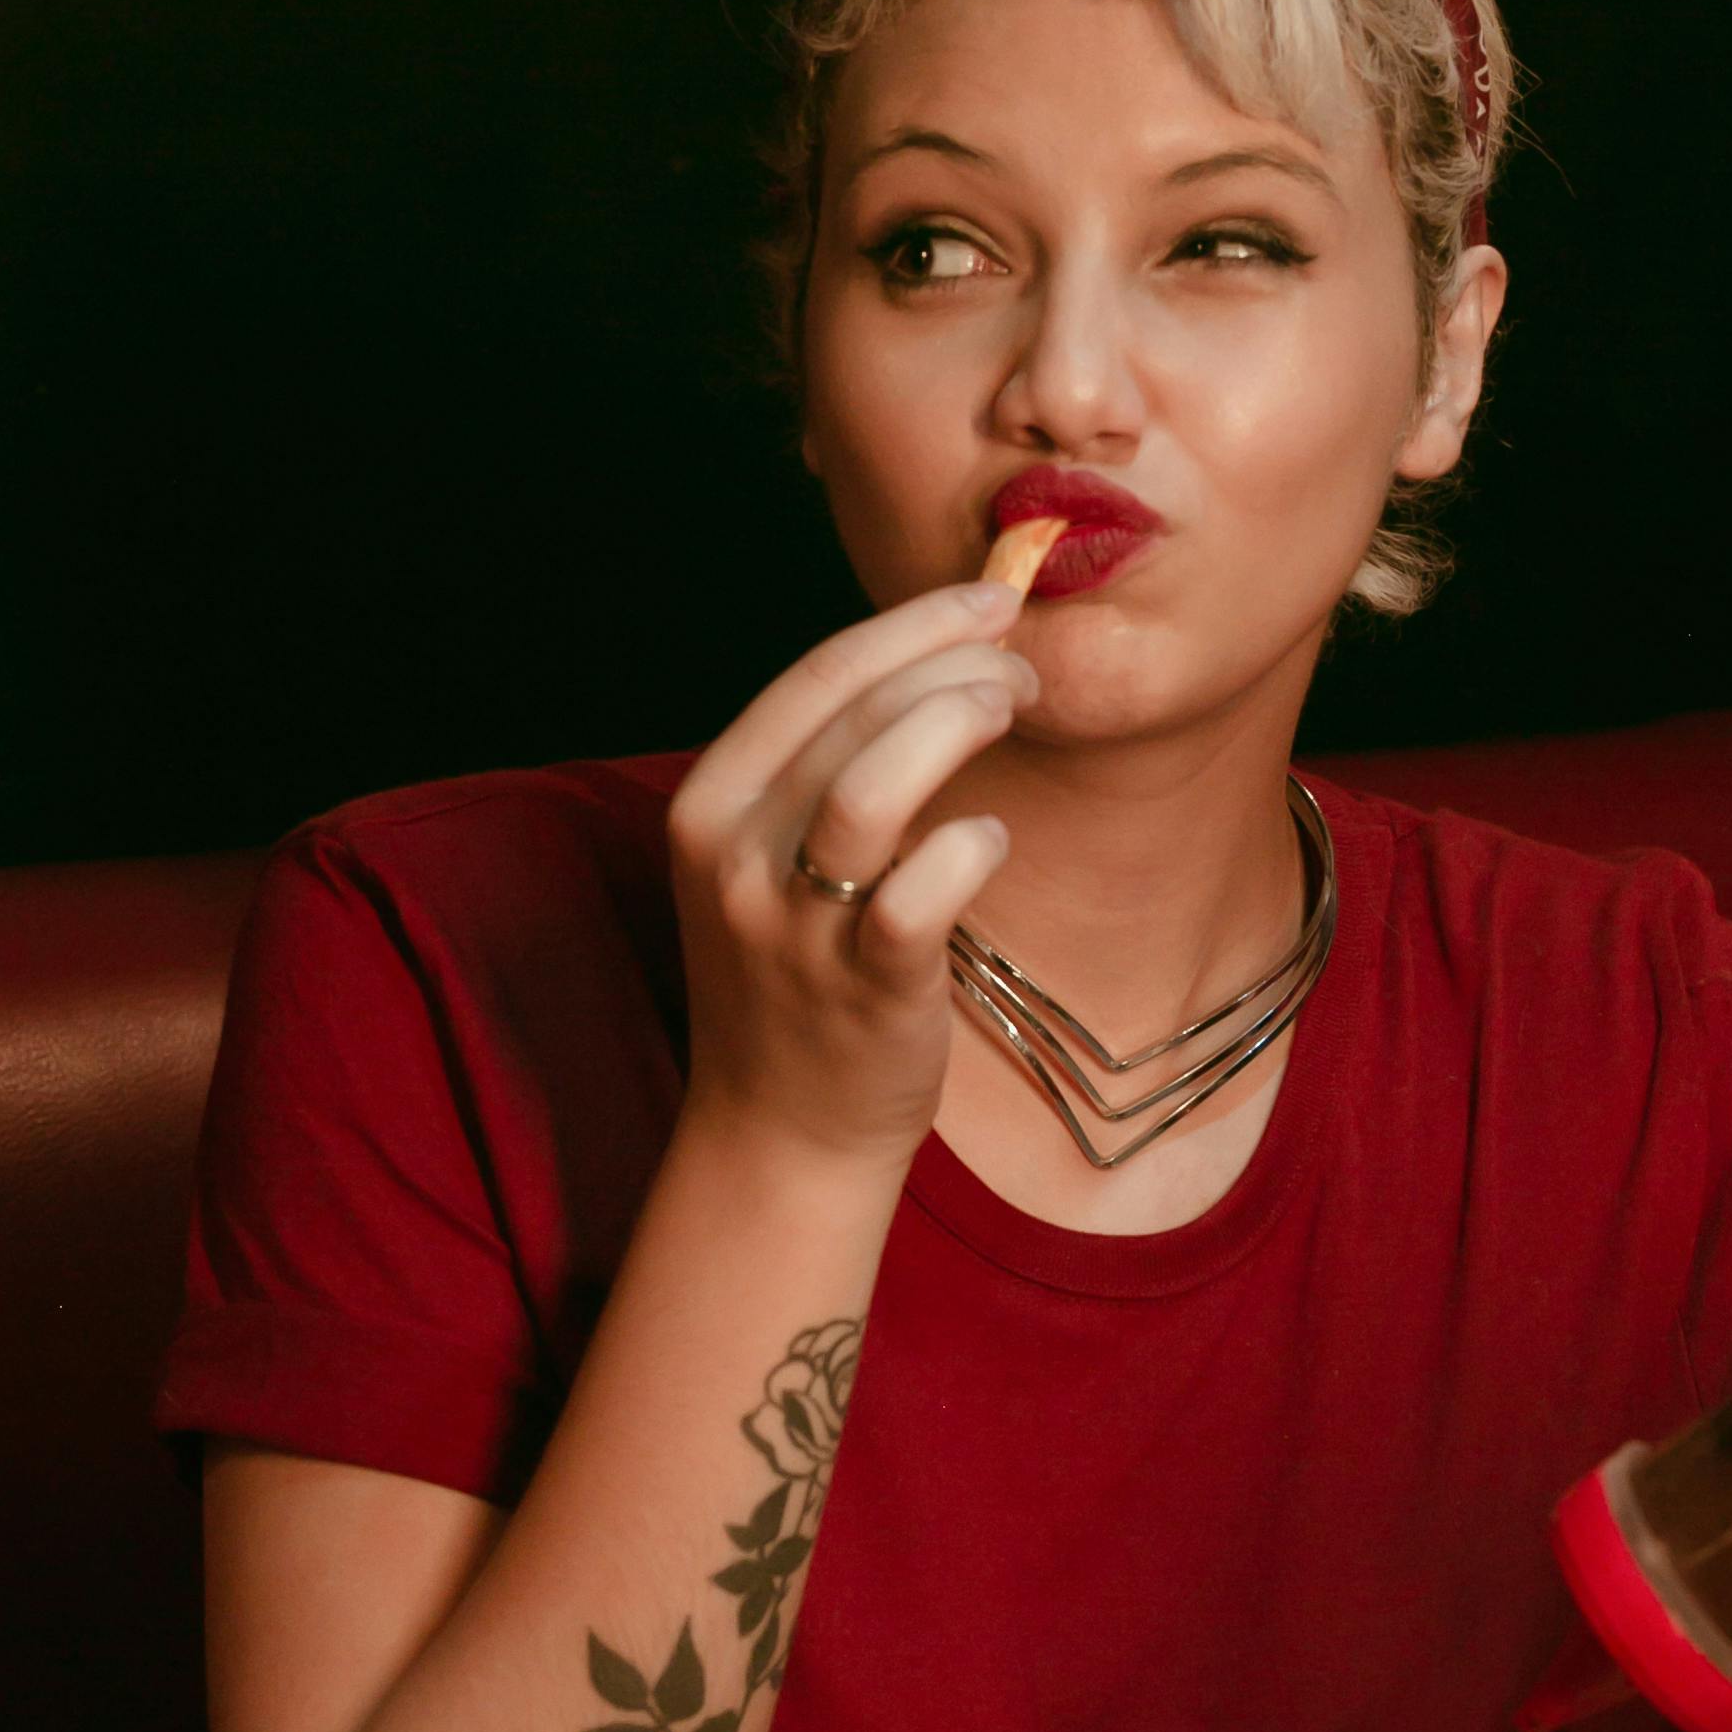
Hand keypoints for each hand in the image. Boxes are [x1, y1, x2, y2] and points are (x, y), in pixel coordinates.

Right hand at [666, 583, 1035, 1164]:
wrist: (782, 1130)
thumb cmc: (802, 973)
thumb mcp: (774, 856)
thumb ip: (826, 763)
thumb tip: (936, 654)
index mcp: (710, 805)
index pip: (814, 676)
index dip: (913, 625)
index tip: (990, 601)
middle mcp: (736, 857)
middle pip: (852, 712)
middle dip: (953, 663)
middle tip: (1021, 668)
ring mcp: (793, 925)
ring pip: (872, 784)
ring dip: (957, 724)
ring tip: (1013, 712)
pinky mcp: (861, 987)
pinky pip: (919, 893)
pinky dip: (968, 848)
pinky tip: (991, 840)